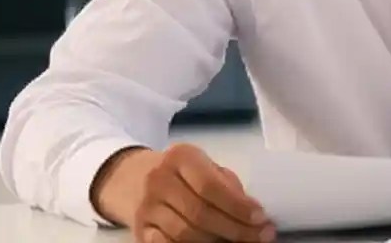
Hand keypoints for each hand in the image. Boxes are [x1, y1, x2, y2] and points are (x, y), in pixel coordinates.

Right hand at [91, 143, 274, 241]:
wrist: (129, 178)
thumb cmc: (180, 172)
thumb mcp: (203, 166)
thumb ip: (227, 185)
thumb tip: (254, 213)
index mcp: (181, 157)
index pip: (211, 185)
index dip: (237, 205)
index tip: (261, 218)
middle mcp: (159, 180)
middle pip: (200, 213)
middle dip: (235, 229)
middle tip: (260, 237)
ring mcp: (146, 207)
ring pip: (184, 233)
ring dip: (217, 242)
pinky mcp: (139, 230)